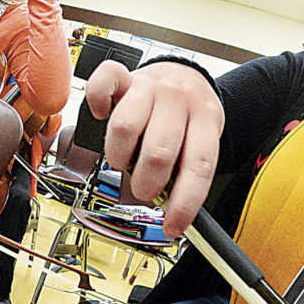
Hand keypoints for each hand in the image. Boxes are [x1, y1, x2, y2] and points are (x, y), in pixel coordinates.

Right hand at [85, 60, 223, 237]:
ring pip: (126, 126)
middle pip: (158, 151)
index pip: (198, 167)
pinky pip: (104, 81)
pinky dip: (97, 100)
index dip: (184, 203)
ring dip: (119, 156)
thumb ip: (186, 172)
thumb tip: (170, 212)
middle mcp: (179, 101)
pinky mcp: (126, 77)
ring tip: (125, 160)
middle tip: (144, 189)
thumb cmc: (190, 119)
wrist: (186, 76)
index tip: (173, 227)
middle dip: (147, 184)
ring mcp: (151, 87)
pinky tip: (102, 114)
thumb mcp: (201, 142)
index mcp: (206, 121)